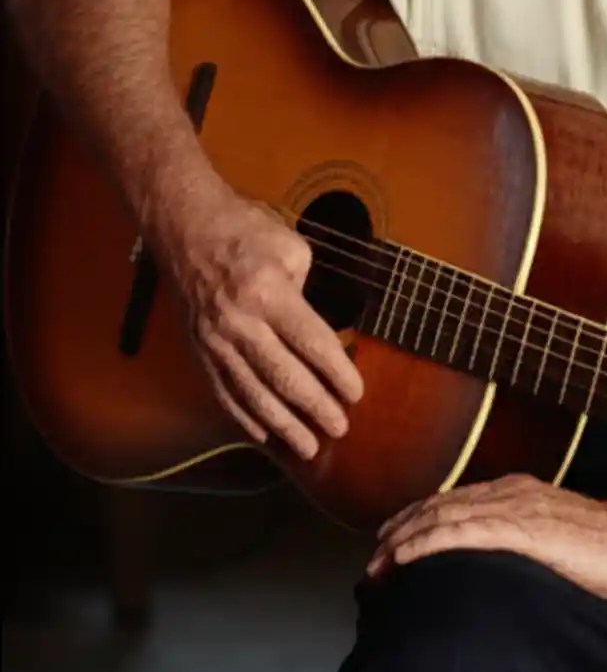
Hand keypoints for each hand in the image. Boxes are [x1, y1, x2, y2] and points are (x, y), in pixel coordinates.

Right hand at [146, 179, 363, 458]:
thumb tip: (323, 337)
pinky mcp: (199, 348)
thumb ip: (309, 294)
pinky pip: (223, 391)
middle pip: (284, 377)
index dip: (338, 374)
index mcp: (268, 294)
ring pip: (253, 393)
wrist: (183, 223)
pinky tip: (264, 435)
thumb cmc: (246, 231)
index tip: (357, 395)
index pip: (312, 344)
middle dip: (315, 408)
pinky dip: (244, 417)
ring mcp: (215, 339)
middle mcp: (239, 322)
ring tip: (308, 447)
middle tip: (340, 429)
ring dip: (283, 424)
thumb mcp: (291, 250)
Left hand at [367, 474, 606, 599]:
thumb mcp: (554, 538)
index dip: (414, 520)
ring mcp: (515, 506)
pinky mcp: (522, 528)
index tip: (389, 543)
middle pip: (437, 506)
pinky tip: (406, 556)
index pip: (451, 501)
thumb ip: (523, 540)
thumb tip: (497, 561)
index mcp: (516, 491)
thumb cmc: (606, 546)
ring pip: (442, 517)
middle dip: (398, 533)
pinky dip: (428, 543)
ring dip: (403, 541)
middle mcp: (509, 491)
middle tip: (371, 562)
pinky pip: (462, 533)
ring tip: (377, 566)